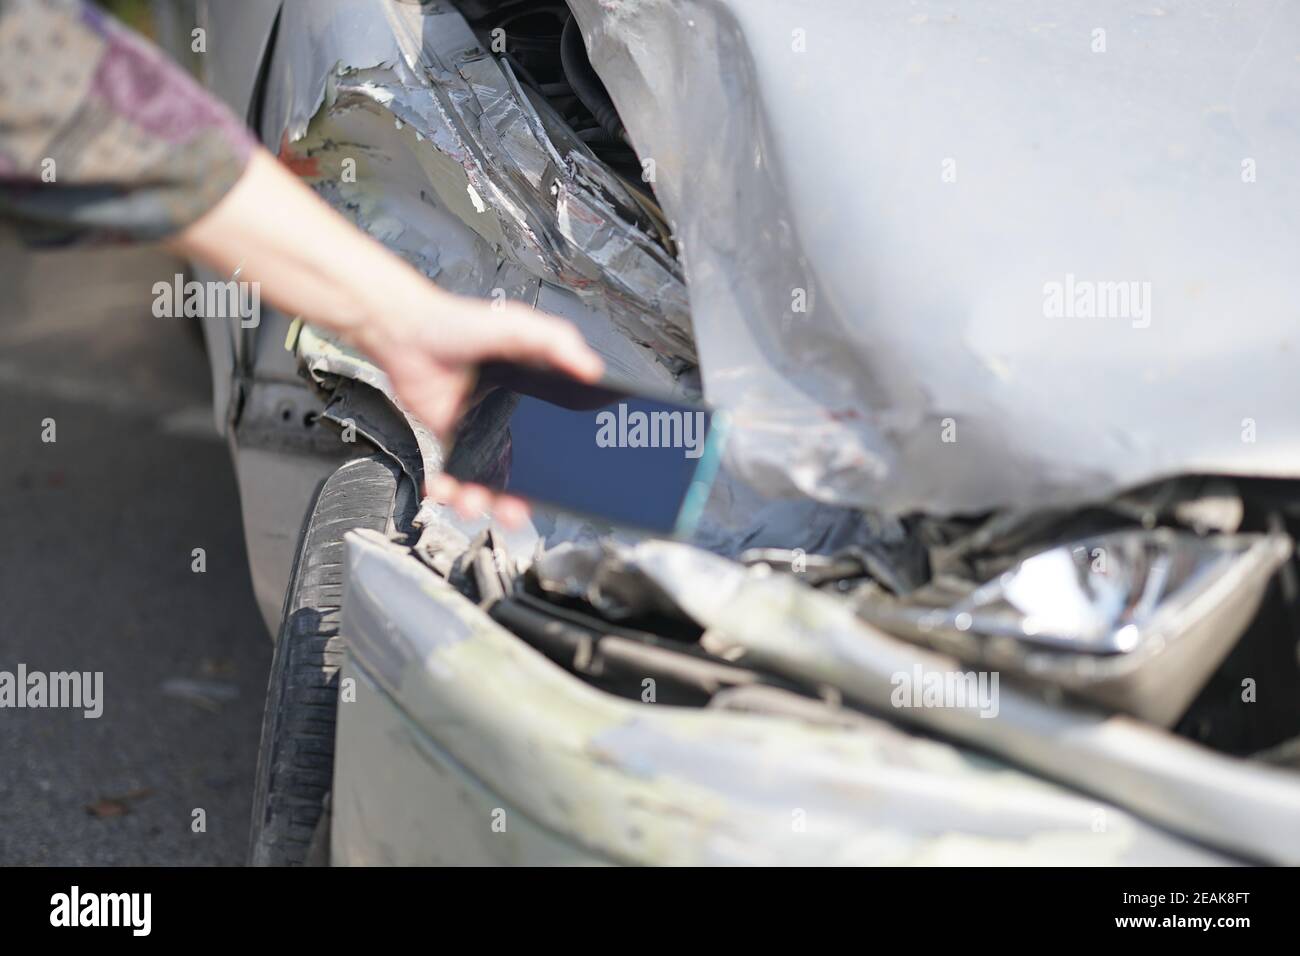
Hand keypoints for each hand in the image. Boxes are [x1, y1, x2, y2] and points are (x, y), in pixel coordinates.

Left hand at [356, 289, 603, 526]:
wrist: (409, 334)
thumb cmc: (458, 324)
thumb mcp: (518, 328)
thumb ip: (558, 342)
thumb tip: (593, 368)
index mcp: (533, 397)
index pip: (557, 439)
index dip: (561, 468)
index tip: (561, 488)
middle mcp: (509, 419)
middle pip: (522, 474)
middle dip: (518, 503)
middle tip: (514, 511)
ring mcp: (479, 432)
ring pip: (486, 483)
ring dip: (479, 502)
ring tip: (471, 503)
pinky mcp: (450, 439)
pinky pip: (454, 476)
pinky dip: (448, 490)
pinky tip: (445, 488)